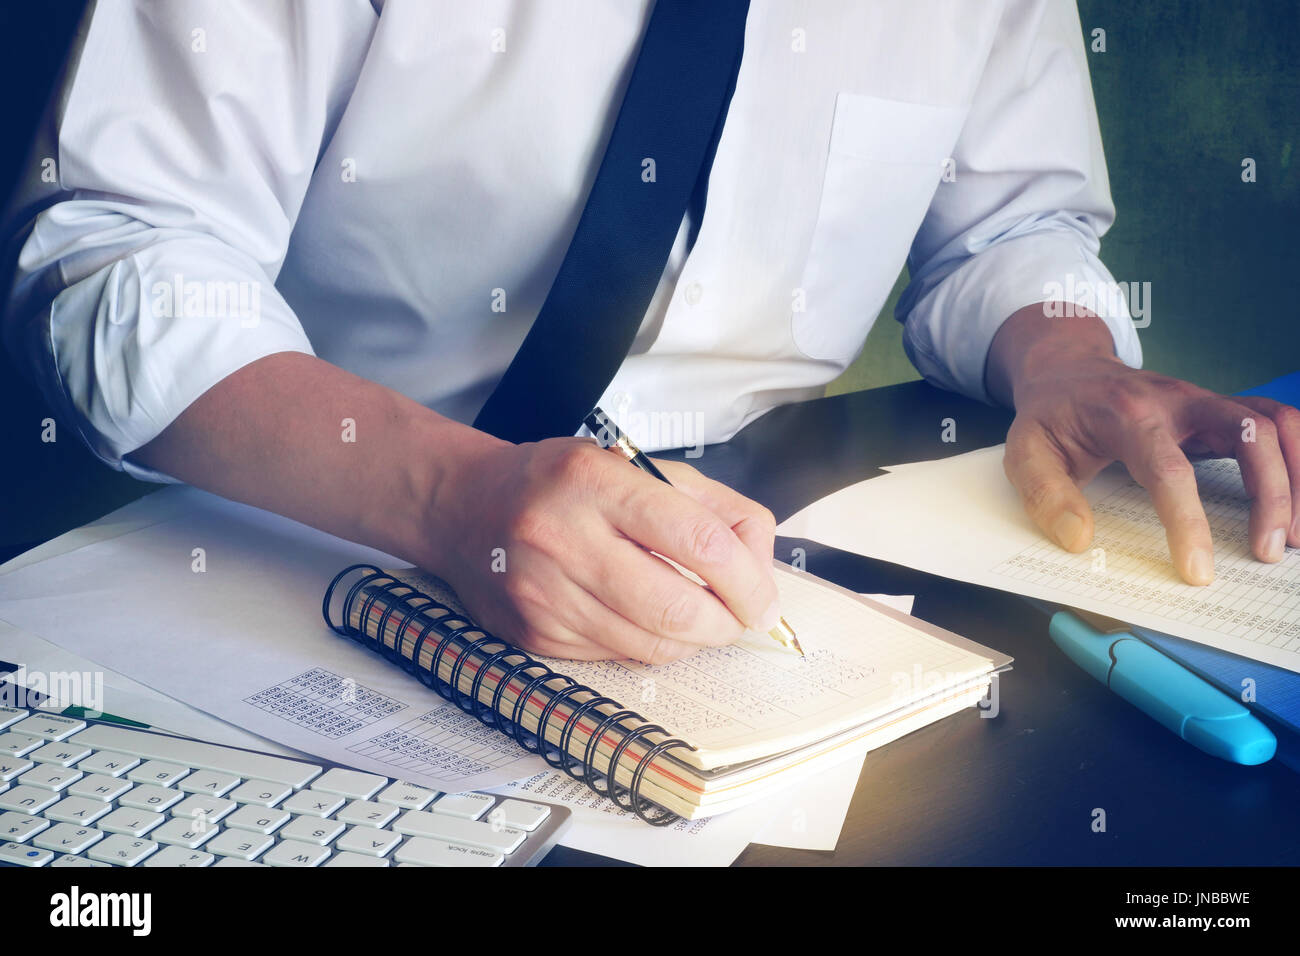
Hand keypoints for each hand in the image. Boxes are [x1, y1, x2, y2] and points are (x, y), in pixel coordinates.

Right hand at [427, 437, 779, 663]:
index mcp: (595, 481)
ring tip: (700, 620)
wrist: (462, 507)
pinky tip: (647, 620)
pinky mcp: (534, 636)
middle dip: (727, 623)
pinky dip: (648, 645)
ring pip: (650, 644)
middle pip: (677, 607)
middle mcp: (563, 538)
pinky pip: (617, 657)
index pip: (698, 541)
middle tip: (741, 618)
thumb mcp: (635, 465)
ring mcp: (543, 594)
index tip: (764, 599)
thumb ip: (708, 505)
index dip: (748, 580)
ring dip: (693, 641)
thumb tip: (760, 560)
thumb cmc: (558, 482)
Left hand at [989, 307, 1298, 584]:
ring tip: (1295, 537)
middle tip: (1269, 553)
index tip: (1198, 571)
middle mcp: (1178, 401)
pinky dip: (1297, 460)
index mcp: (1128, 414)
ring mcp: (1205, 402)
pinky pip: (1275, 426)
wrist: (1066, 369)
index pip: (1169, 470)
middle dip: (1271, 495)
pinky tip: (1295, 503)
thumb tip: (1079, 540)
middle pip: (1250, 433)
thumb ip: (1045, 494)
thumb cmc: (1050, 414)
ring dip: (1297, 477)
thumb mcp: (1024, 450)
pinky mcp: (1220, 412)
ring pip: (1275, 424)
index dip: (1188, 522)